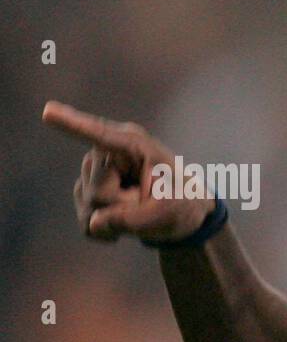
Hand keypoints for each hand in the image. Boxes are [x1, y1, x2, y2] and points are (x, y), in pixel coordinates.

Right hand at [42, 101, 213, 243]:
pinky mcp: (86, 190)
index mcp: (134, 145)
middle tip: (149, 203)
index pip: (99, 136)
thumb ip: (130, 220)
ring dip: (117, 218)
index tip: (48, 112)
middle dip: (123, 207)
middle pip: (97, 193)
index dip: (72, 124)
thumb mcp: (166, 214)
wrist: (184, 214)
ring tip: (140, 208)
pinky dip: (105, 230)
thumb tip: (92, 224)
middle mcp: (108, 153)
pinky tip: (123, 225)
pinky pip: (87, 221)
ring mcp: (94, 171)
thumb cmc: (183, 204)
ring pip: (90, 207)